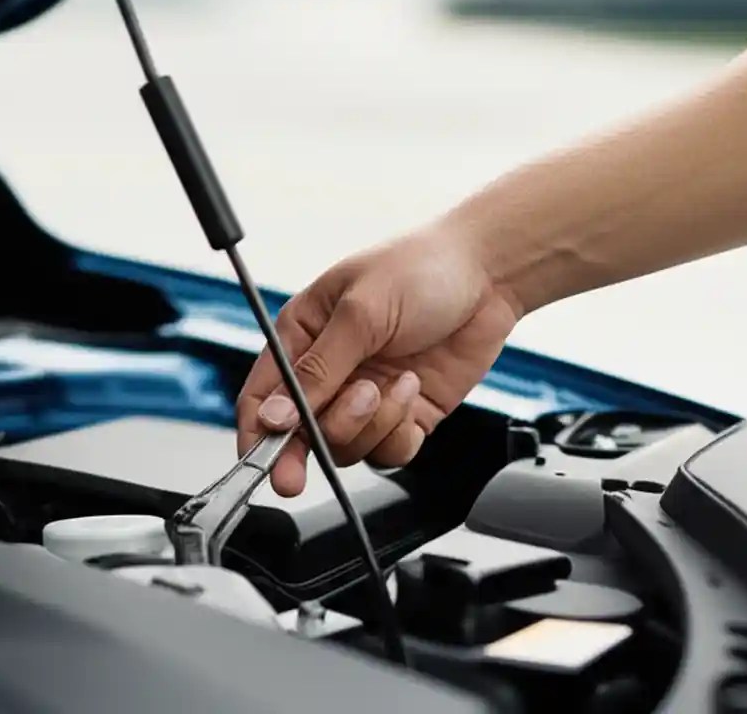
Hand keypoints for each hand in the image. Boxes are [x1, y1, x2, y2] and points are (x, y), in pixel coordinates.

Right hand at [236, 223, 521, 496]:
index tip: (263, 463)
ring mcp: (366, 397)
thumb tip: (275, 416)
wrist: (489, 273)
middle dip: (309, 446)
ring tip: (391, 385)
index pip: (262, 396)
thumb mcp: (360, 313)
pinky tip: (412, 390)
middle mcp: (330, 372)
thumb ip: (318, 370)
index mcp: (302, 337)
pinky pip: (387, 451)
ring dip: (367, 425)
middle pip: (301, 433)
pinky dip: (398, 431)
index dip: (257, 434)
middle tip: (297, 477)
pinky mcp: (403, 415)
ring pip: (345, 446)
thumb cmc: (419, 268)